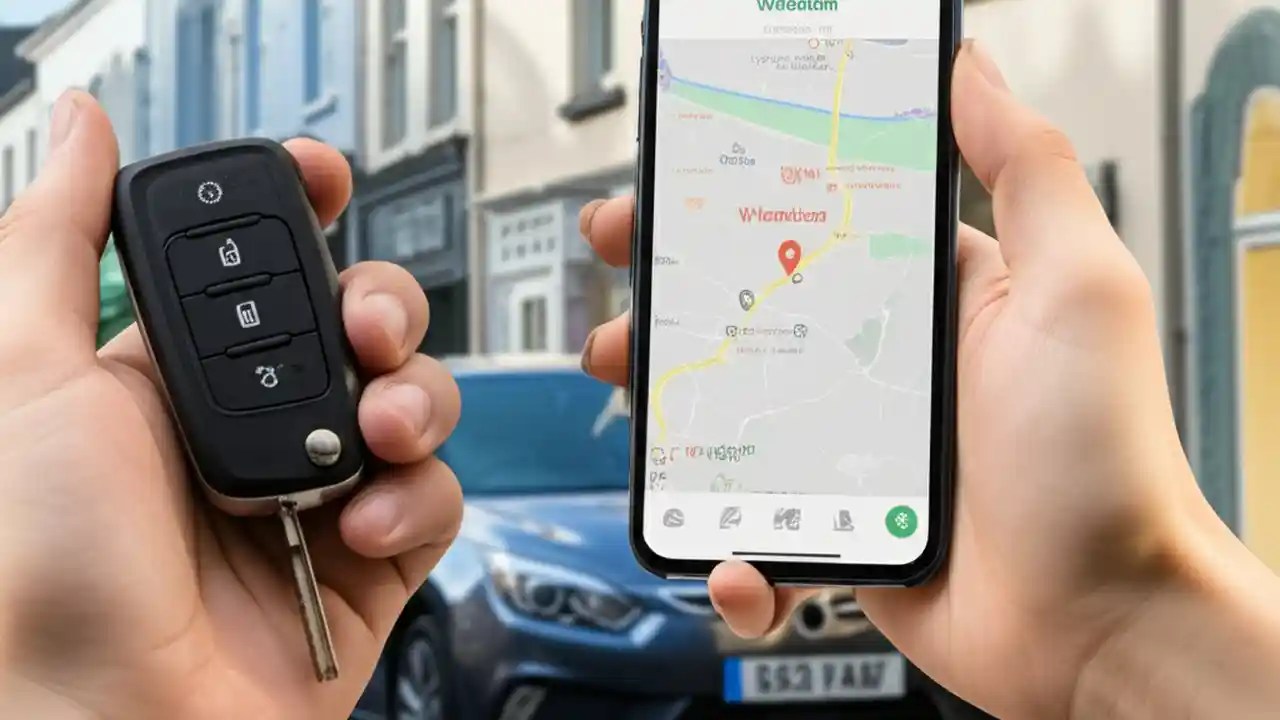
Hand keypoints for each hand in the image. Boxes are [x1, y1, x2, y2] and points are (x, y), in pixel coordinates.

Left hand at [0, 92, 461, 719]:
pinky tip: (360, 522)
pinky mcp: (373, 561)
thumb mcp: (29, 379)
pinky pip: (436, 497)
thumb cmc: (44, 573)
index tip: (324, 184)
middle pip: (357, 323)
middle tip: (364, 325)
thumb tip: (85, 133)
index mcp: (174, 379)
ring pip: (413, 401)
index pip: (261, 271)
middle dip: (380, 305)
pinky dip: (414, 499)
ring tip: (375, 430)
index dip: (303, 217)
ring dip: (412, 399)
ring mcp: (318, 495)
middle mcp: (253, 431)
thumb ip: (59, 243)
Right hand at [578, 42, 1241, 717]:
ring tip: (636, 397)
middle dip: (675, 303)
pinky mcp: (838, 531)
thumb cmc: (1105, 461)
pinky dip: (729, 548)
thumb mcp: (1075, 287)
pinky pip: (755, 530)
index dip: (737, 206)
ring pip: (733, 420)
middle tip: (626, 292)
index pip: (814, 232)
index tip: (674, 191)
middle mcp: (885, 373)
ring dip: (669, 411)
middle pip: (753, 319)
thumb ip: (1024, 168)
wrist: (1101, 625)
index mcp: (931, 303)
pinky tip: (738, 551)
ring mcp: (854, 457)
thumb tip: (972, 69)